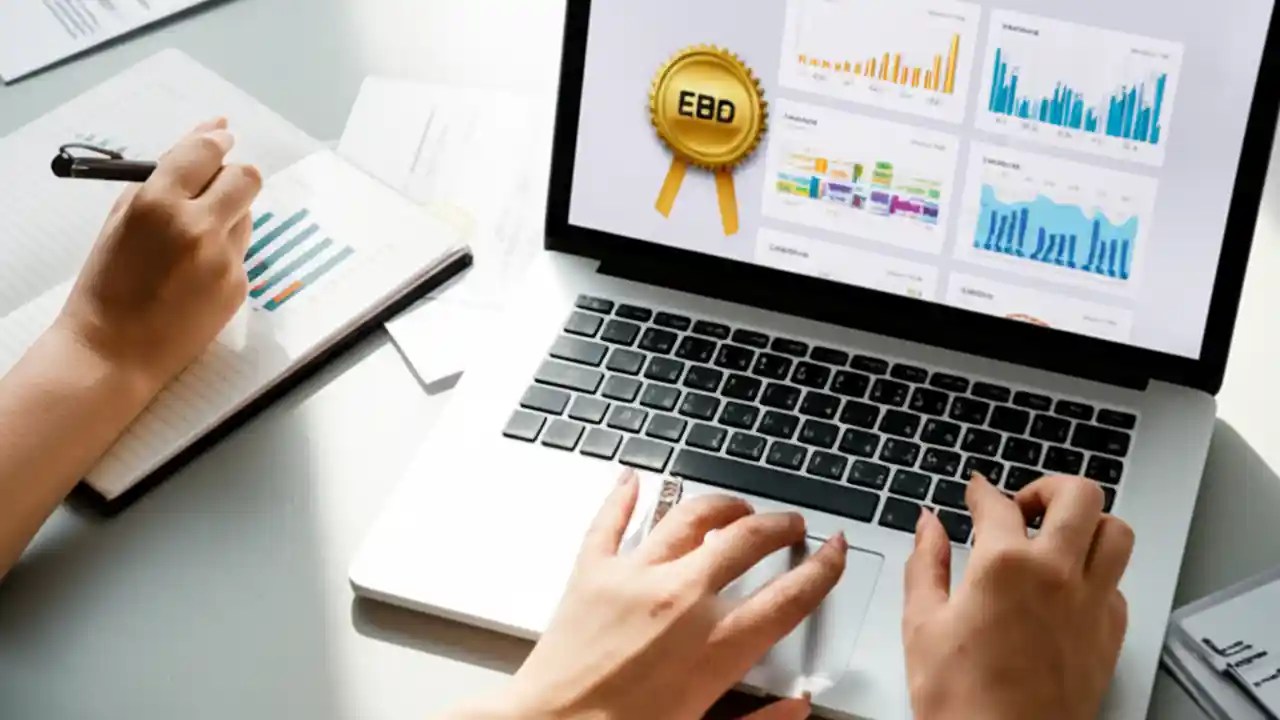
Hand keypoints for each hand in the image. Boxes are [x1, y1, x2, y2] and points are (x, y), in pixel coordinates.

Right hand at [57, 117, 262, 392]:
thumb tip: (209, 133)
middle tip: (214, 188)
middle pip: (246, 178)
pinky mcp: (240, 286)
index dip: (216, 140)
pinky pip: (241, 252)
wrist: (115, 350)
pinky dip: (224, 253)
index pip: (205, 152)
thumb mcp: (122, 218)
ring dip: (228, 215)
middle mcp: (198, 228)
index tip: (221, 137)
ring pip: (246, 215)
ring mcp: (224, 259)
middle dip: (233, 176)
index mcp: (158, 204)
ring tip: (190, 244)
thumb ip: (166, 176)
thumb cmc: (109, 282)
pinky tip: (194, 275)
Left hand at [454, 470, 847, 719]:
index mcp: (717, 647)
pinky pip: (611, 521)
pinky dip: (623, 496)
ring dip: (721, 505)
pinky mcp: (592, 572)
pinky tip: (633, 479)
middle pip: (747, 540)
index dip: (822, 569)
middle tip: (791, 525)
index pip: (789, 596)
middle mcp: (682, 600)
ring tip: (737, 506)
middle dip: (780, 526)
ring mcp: (635, 578)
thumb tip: (798, 707)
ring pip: (690, 516)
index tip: (833, 552)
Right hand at [902, 474, 1133, 719]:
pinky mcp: (1110, 635)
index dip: (980, 490)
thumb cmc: (960, 702)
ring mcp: (1091, 604)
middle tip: (1024, 506)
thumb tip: (927, 525)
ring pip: (1116, 532)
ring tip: (1057, 537)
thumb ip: (925, 563)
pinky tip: (1069, 587)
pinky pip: (1119, 583)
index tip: (975, 490)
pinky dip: (1099, 573)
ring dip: (1088, 524)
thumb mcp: (921, 624)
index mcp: (1004, 564)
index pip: (996, 502)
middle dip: (1049, 488)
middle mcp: (1057, 574)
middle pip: (1079, 495)